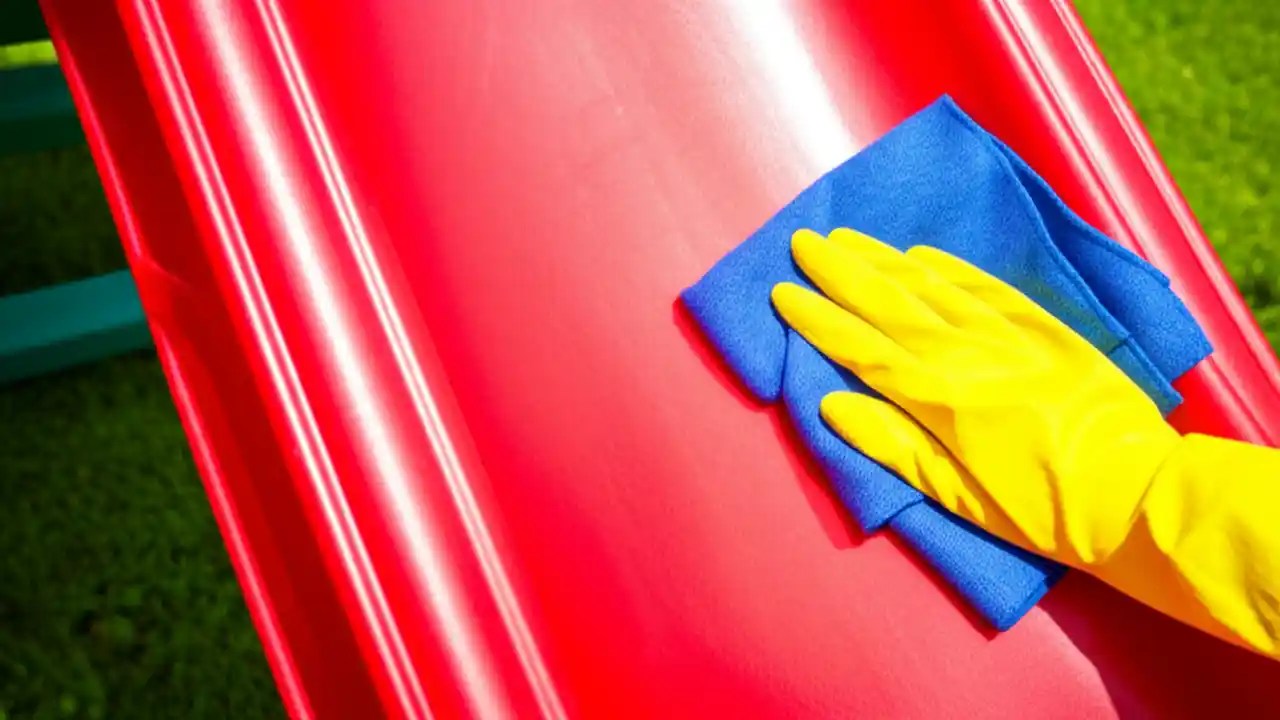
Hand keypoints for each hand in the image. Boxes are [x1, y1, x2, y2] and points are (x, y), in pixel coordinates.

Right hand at [771, 228, 1179, 568]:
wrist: (1134, 493)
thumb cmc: (1039, 511)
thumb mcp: (958, 497)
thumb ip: (892, 447)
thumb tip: (832, 406)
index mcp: (939, 400)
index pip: (861, 349)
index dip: (818, 320)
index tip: (783, 293)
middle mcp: (966, 354)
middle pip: (889, 302)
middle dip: (841, 271)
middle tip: (804, 242)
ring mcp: (1006, 335)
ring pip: (930, 285)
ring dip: (883, 260)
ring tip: (847, 239)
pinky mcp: (1042, 328)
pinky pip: (983, 285)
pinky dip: (947, 267)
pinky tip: (920, 253)